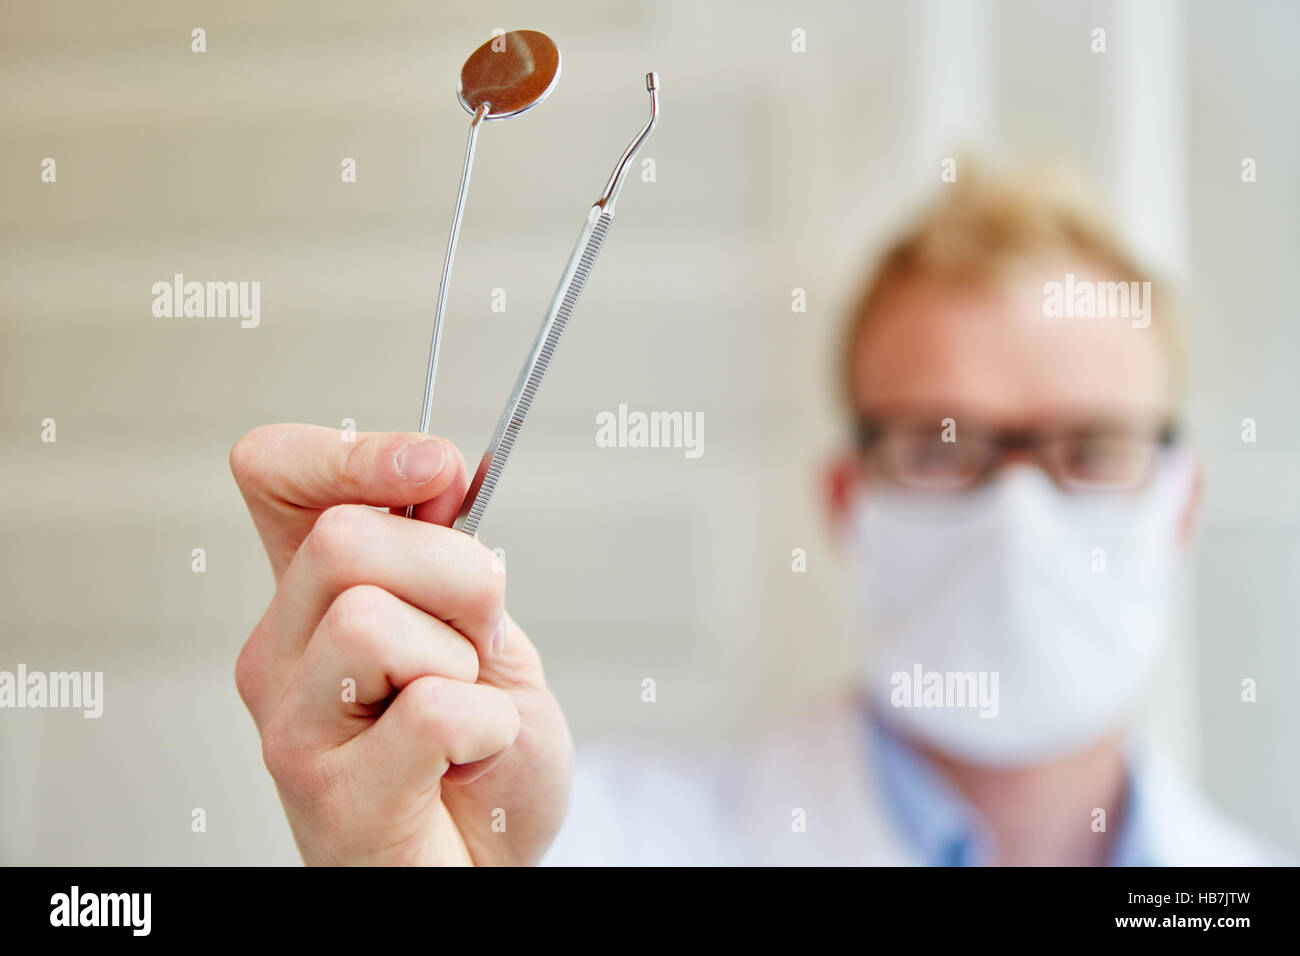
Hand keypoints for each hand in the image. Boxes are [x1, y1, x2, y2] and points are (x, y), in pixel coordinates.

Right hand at [229, 424, 572, 864]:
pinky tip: (466, 759)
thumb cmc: (481, 754)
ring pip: (370, 620)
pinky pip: (432, 709)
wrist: (490, 863)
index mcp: (313, 600)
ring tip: (465, 712)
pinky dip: (487, 727)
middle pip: (341, 540)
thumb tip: (435, 469)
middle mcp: (280, 655)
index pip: (272, 475)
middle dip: (454, 574)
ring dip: (463, 662)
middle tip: (479, 639)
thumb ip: (449, 556)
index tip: (435, 472)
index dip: (349, 453)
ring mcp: (293, 728)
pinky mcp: (332, 797)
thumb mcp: (481, 629)